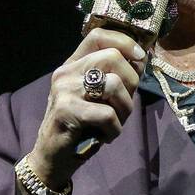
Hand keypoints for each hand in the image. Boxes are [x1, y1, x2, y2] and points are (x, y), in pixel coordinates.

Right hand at [27, 28, 147, 190]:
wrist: (53, 158)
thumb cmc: (80, 128)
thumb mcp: (96, 98)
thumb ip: (114, 77)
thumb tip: (141, 59)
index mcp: (73, 65)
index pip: (98, 36)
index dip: (124, 42)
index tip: (139, 58)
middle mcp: (66, 73)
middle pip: (112, 57)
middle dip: (131, 83)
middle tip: (124, 106)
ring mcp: (64, 90)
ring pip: (113, 84)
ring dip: (124, 109)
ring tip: (114, 123)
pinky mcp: (67, 111)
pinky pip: (107, 114)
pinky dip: (114, 129)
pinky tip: (105, 137)